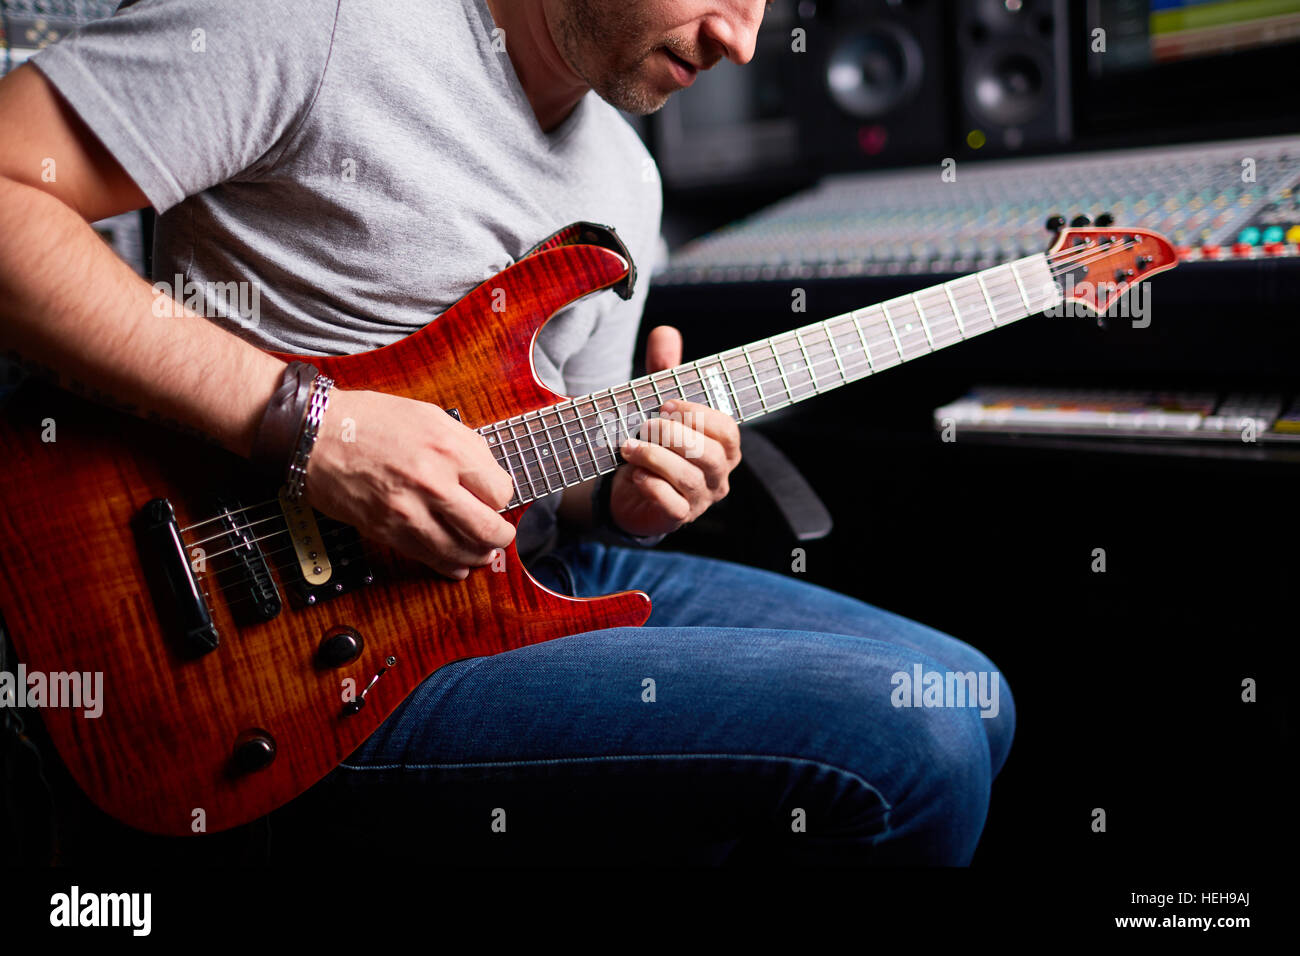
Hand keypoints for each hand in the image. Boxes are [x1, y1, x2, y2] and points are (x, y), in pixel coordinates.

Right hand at [304, 388, 515, 579]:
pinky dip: (448, 564)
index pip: (500, 492)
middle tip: (500, 535)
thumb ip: (464, 444)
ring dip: (477, 556)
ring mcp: (409, 511)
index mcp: (449, 448)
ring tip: (482, 553)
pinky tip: (456, 563)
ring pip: (461, 551)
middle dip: (500, 536)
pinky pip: (428, 558)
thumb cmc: (369, 421)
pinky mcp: (386, 531)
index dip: (501, 498)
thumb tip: (487, 473)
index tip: (494, 499)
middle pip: (488, 529)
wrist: (316, 435)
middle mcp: (433, 482)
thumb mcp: (429, 415)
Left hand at [607, 326, 742, 538]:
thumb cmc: (655, 441)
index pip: (727, 430)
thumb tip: (665, 333)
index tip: (666, 404)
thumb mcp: (659, 403)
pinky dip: (653, 487)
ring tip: (628, 447)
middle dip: (675, 436)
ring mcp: (700, 499)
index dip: (698, 415)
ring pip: (689, 479)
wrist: (632, 486)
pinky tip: (635, 475)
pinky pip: (672, 506)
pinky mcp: (678, 517)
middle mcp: (718, 474)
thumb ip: (665, 370)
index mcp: (723, 445)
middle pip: (711, 456)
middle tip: (645, 425)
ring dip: (656, 458)